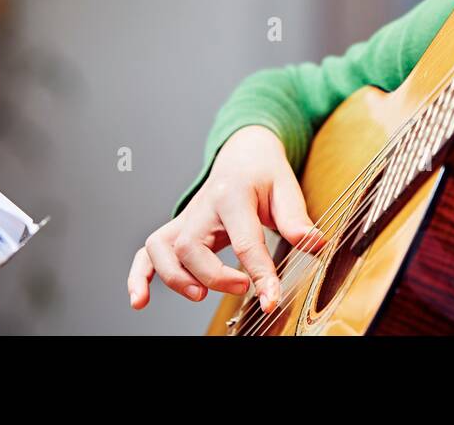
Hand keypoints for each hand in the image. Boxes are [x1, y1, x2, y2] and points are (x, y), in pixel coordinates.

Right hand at [127, 125, 325, 312]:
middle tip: (244, 288)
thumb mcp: (286, 187)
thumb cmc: (264, 173)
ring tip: (199, 295)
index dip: (259, 273)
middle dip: (214, 276)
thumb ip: (296, 218)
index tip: (270, 299)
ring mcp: (185, 219)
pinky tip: (140, 300)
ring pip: (162, 249)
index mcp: (232, 194)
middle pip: (192, 247)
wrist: (243, 154)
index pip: (243, 240)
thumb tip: (314, 244)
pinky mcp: (177, 229)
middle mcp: (202, 206)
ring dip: (175, 277)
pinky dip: (139, 276)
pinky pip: (146, 252)